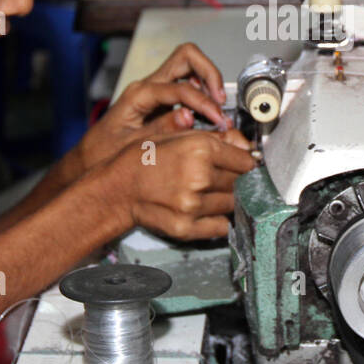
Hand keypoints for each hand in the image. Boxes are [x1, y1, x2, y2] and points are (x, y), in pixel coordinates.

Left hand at [78, 43, 230, 170]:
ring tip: (219, 108)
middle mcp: (148, 86)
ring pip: (189, 67)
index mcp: (139, 94)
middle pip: (187, 57)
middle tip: (221, 99)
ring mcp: (156, 90)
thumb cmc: (104, 153)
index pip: (179, 86)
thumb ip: (161, 131)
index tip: (217, 119)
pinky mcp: (163, 101)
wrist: (90, 160)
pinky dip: (204, 94)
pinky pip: (188, 85)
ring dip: (209, 83)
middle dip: (209, 73)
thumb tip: (188, 117)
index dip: (202, 102)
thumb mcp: (131, 146)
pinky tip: (209, 114)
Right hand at [103, 128, 256, 239]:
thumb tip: (245, 146)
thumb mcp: (177, 137)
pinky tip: (207, 209)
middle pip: (241, 182)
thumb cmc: (142, 159)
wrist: (116, 188)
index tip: (244, 165)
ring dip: (227, 199)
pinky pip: (221, 226)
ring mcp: (193, 205)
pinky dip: (219, 219)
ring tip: (209, 192)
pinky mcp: (187, 227)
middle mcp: (199, 177)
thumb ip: (214, 139)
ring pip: (232, 203)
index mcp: (200, 149)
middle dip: (237, 180)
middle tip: (224, 177)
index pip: (245, 160)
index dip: (246, 162)